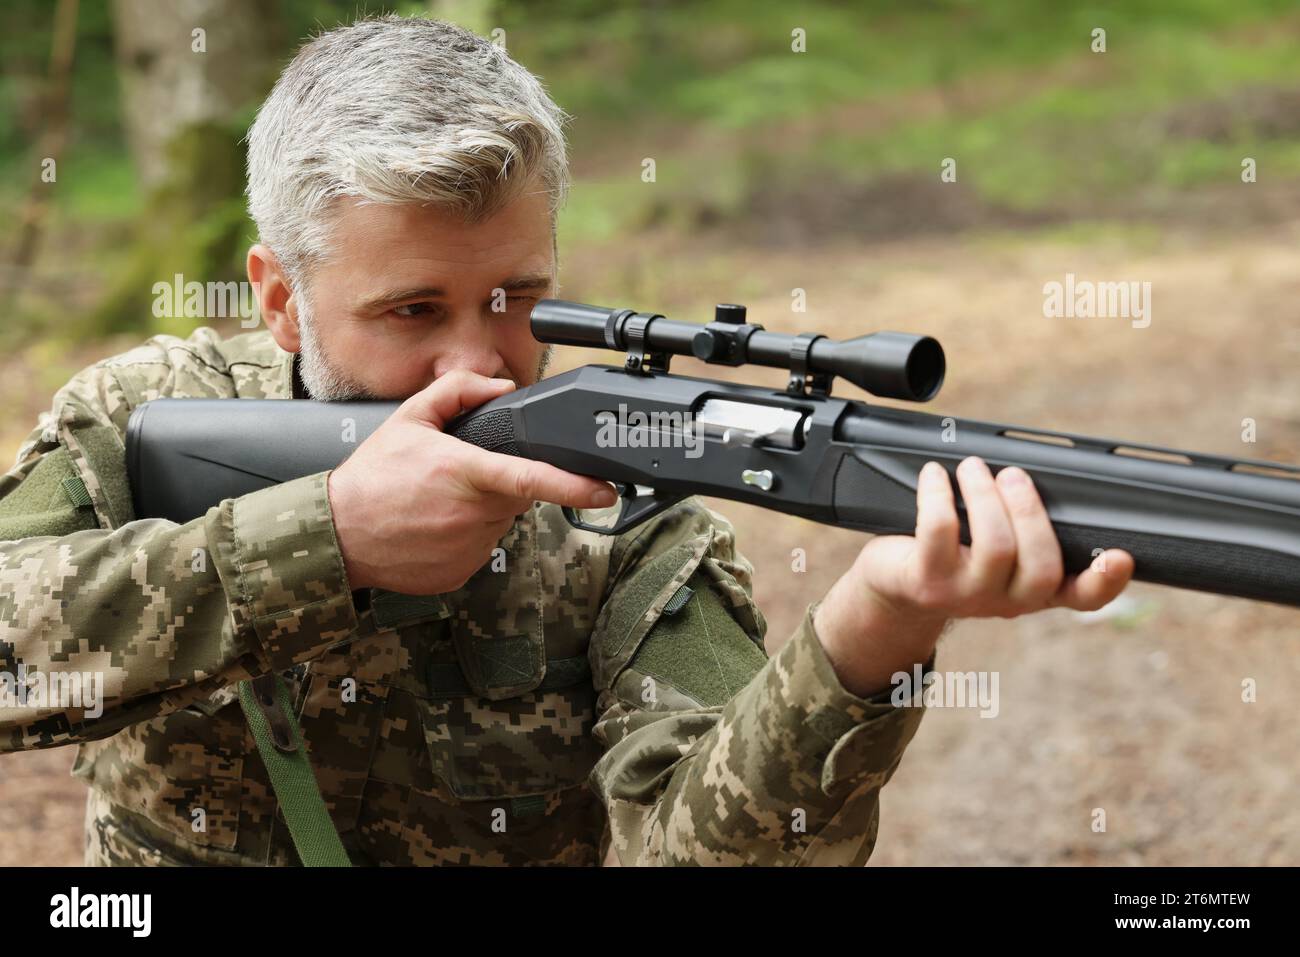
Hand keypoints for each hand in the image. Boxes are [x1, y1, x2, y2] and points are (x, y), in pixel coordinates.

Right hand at [327, 369, 615, 593]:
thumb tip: (500, 388)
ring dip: (482, 511)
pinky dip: (465, 537)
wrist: (336, 536)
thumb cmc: (370, 478)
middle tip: (458, 477)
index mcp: (465, 473)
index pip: (531, 478)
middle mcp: (471, 514)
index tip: (604, 491)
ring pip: (499, 523)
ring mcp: (468, 548)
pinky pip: (481, 549)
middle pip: (517, 496)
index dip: (573, 486)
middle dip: (500, 484)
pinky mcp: (461, 573)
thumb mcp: (409, 418)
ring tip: (437, 502)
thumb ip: (458, 391)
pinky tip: (433, 528)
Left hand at [815, 456, 1134, 695]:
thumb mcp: (996, 549)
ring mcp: (967, 597)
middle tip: (1012, 475)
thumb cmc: (953, 553)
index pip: (1082, 598)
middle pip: (1040, 564)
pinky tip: (935, 475)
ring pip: (995, 547)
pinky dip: (939, 494)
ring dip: (985, 495)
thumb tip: (1035, 473)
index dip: (1105, 582)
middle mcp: (1007, 602)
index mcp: (1035, 591)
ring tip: (973, 468)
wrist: (894, 585)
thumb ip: (1024, 526)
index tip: (1120, 556)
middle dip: (1029, 510)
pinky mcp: (927, 585)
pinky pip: (940, 532)